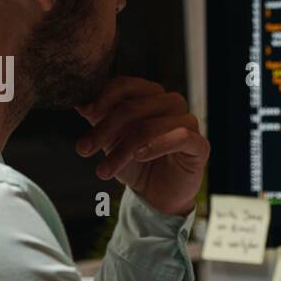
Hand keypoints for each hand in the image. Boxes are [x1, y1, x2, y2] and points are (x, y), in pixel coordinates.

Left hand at [75, 77, 208, 216]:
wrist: (157, 195)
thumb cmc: (136, 163)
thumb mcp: (111, 139)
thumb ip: (99, 117)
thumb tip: (80, 101)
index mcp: (150, 95)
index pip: (125, 85)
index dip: (103, 98)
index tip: (85, 114)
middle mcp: (171, 103)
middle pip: (134, 106)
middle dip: (105, 129)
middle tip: (83, 149)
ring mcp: (188, 123)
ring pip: (150, 126)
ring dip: (122, 149)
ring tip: (104, 170)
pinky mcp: (200, 145)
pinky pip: (180, 137)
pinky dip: (157, 145)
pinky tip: (139, 156)